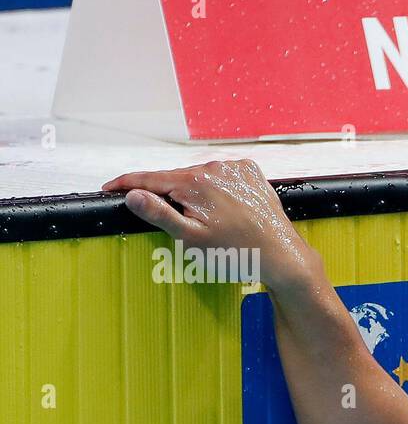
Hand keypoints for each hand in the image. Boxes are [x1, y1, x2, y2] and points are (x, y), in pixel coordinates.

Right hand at [102, 159, 321, 288]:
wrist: (281, 255)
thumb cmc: (237, 252)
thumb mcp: (191, 239)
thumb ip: (160, 214)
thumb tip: (132, 195)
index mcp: (195, 182)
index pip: (150, 178)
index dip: (126, 183)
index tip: (108, 187)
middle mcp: (215, 168)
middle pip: (176, 178)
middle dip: (167, 195)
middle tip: (171, 220)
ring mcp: (235, 168)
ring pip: (200, 177)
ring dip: (194, 192)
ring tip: (207, 222)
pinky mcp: (251, 173)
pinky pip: (223, 177)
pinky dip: (216, 189)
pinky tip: (224, 210)